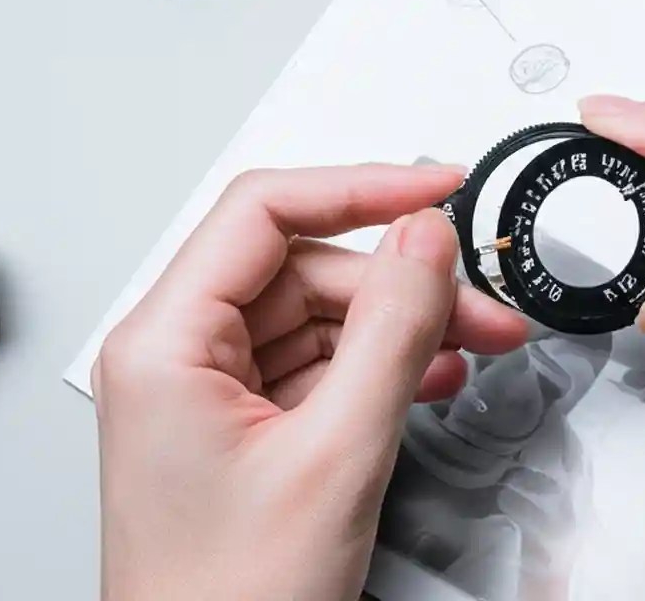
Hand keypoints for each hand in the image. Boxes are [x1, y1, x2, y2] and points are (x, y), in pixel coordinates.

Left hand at [91, 165, 526, 600]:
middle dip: (403, 283)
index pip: (264, 212)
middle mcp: (178, 356)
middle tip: (480, 304)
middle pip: (306, 268)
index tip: (436, 190)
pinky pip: (322, 365)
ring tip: (472, 342)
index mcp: (165, 344)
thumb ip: (391, 332)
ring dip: (402, 326)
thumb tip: (426, 240)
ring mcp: (211, 392)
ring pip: (323, 317)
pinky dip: (380, 367)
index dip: (360, 189)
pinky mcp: (245, 425)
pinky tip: (430, 377)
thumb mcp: (336, 455)